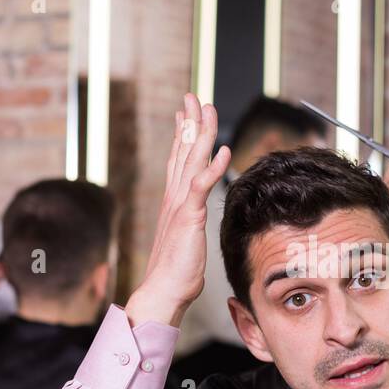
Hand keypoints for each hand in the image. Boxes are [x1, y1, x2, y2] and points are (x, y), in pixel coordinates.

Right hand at [125, 93, 230, 326]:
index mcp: (175, 201)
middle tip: (193, 96)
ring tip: (207, 108)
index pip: (178, 160)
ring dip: (200, 132)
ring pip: (191, 159)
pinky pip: (201, 186)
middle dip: (189, 121)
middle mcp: (175, 197)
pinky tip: (223, 149)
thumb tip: (195, 219)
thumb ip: (191, 223)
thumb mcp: (188, 240)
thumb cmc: (178, 273)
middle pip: (182, 150)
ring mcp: (180, 205)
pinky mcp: (188, 216)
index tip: (185, 113)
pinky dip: (212, 166)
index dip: (182, 135)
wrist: (164, 291)